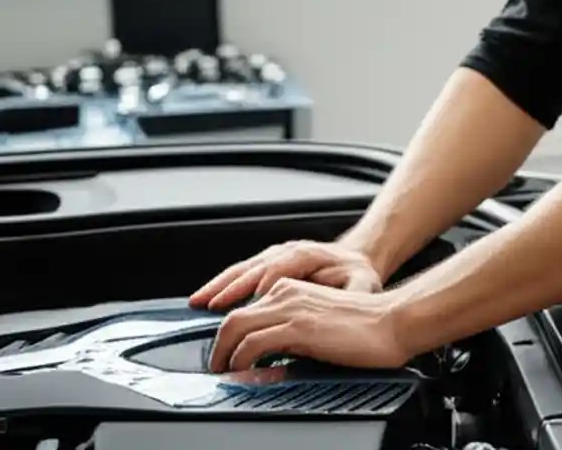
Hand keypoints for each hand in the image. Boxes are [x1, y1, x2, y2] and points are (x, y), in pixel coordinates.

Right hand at [189, 240, 381, 310]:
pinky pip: (238, 274)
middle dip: (232, 287)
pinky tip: (202, 299)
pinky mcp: (266, 264)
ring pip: (242, 269)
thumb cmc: (359, 277)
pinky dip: (220, 286)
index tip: (252, 304)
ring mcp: (275, 255)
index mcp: (310, 255)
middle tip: (212, 306)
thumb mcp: (363, 286)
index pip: (283, 268)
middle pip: (255, 267)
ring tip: (198, 303)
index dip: (266, 285)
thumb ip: (351, 296)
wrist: (357, 261)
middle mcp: (288, 251)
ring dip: (219, 286)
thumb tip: (342, 309)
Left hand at [208, 277, 411, 371]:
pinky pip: (253, 343)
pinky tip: (246, 371)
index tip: (228, 353)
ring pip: (236, 326)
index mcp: (294, 289)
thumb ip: (297, 329)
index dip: (231, 334)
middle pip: (233, 316)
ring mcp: (292, 308)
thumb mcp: (322, 321)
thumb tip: (276, 353)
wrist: (394, 322)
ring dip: (225, 354)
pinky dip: (242, 360)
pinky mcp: (298, 327)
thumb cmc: (369, 326)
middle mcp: (288, 293)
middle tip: (219, 366)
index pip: (247, 308)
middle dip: (219, 345)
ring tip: (227, 372)